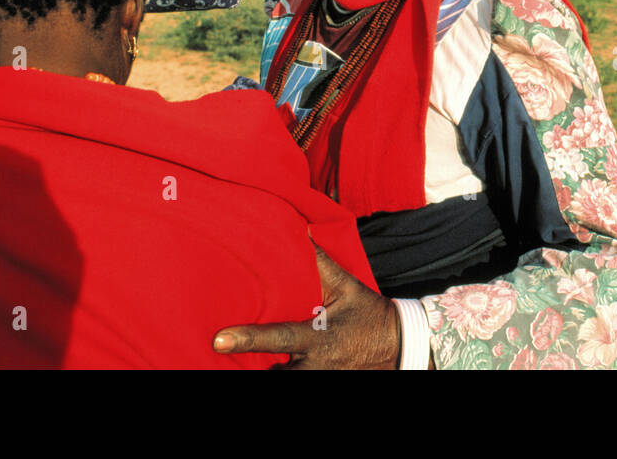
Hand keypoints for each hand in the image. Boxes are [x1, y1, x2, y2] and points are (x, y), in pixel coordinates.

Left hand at [212, 245, 400, 368]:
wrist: (398, 346)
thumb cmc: (368, 313)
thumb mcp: (347, 287)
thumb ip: (322, 264)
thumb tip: (302, 231)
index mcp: (318, 337)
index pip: (278, 338)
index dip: (248, 338)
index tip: (218, 340)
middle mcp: (314, 364)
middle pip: (272, 374)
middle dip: (247, 368)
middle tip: (218, 355)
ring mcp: (318, 379)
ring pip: (279, 381)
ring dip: (263, 371)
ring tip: (230, 362)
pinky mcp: (321, 384)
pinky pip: (291, 382)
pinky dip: (280, 372)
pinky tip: (265, 365)